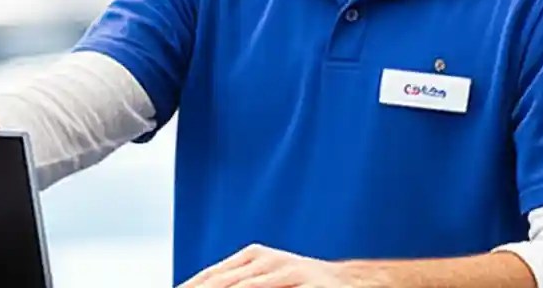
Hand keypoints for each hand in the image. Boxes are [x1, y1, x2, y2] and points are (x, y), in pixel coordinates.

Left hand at [179, 244, 355, 287]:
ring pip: (235, 285)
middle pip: (217, 280)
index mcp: (251, 258)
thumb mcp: (270, 282)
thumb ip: (243, 284)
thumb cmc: (306, 287)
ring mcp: (280, 268)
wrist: (353, 283)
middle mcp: (262, 259)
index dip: (189, 286)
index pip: (210, 276)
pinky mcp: (296, 277)